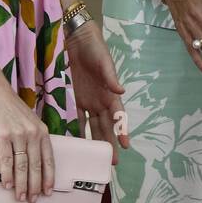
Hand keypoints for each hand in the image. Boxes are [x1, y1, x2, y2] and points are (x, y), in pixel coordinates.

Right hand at [0, 82, 52, 202]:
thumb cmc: (9, 108)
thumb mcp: (28, 121)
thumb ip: (31, 138)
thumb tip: (30, 161)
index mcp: (42, 131)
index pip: (48, 158)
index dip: (49, 176)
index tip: (49, 191)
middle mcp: (33, 133)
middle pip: (36, 165)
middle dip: (36, 185)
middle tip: (33, 199)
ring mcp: (18, 135)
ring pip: (22, 166)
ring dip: (22, 184)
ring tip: (21, 197)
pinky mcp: (2, 136)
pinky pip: (6, 160)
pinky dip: (7, 174)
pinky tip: (7, 185)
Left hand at [66, 21, 130, 164]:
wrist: (77, 39)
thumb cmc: (95, 48)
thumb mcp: (104, 61)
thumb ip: (110, 76)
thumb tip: (121, 91)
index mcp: (111, 93)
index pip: (119, 116)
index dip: (122, 130)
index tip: (125, 145)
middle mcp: (102, 100)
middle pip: (108, 126)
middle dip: (111, 143)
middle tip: (114, 162)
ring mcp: (89, 101)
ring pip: (95, 126)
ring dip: (97, 141)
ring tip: (98, 157)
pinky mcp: (76, 99)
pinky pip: (78, 118)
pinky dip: (79, 130)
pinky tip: (78, 143)